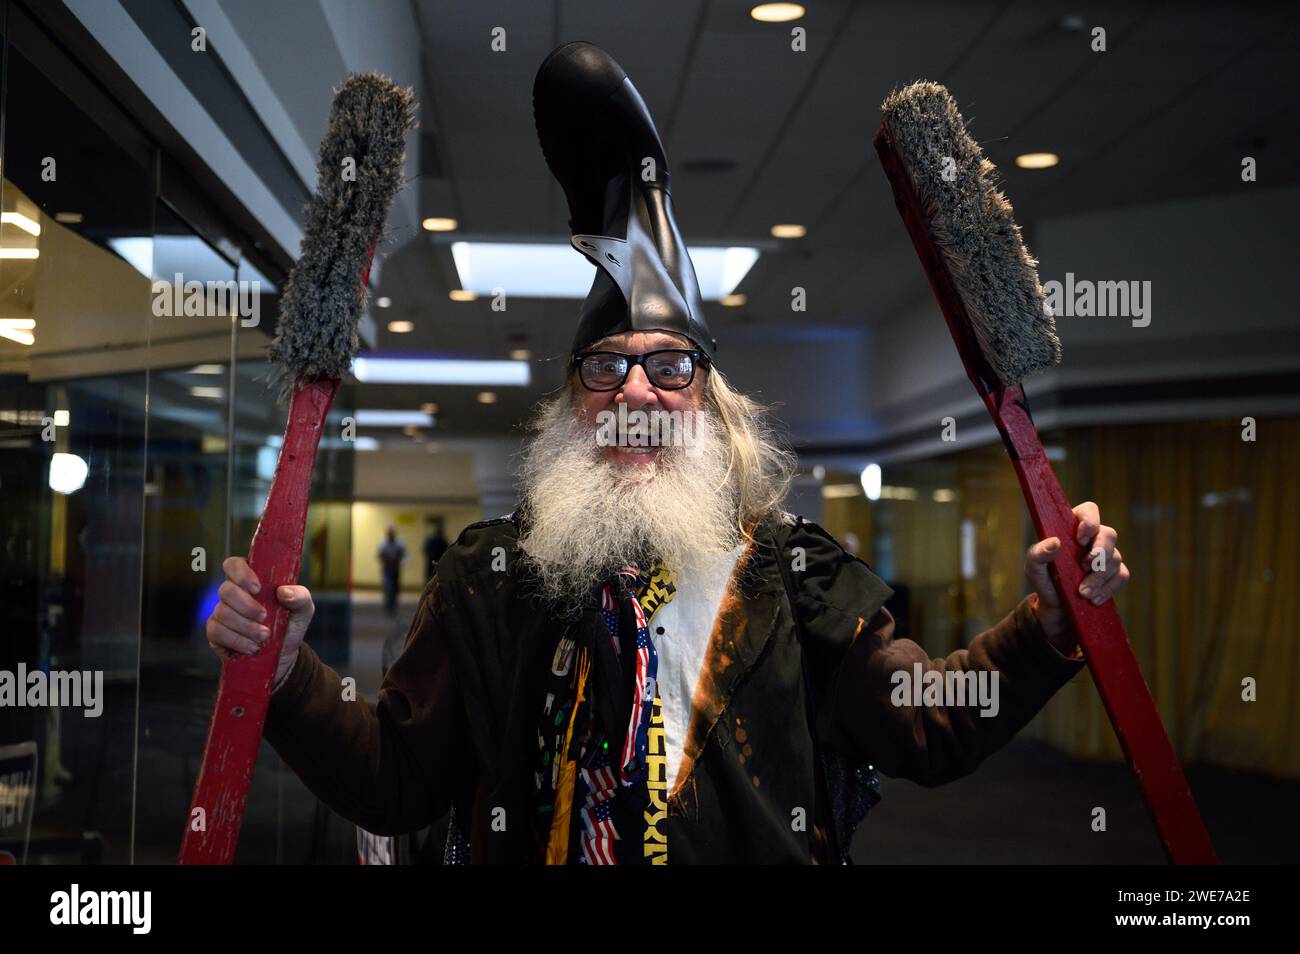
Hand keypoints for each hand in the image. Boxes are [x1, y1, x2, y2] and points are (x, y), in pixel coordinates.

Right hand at [206, 556, 314, 684]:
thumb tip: (283, 592)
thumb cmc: (291, 623)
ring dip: (245, 626)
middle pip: (226, 590)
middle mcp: (233, 593)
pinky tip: (252, 647)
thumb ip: (300, 596)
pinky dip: (236, 640)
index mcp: (251, 579)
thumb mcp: (303, 609)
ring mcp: (222, 612)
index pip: (234, 565)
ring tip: (265, 636)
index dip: (241, 574)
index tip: (257, 589)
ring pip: (222, 612)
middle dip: (246, 606)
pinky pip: (215, 632)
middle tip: (264, 617)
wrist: (284, 653)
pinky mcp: (216, 632)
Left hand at [1023, 501, 1129, 651]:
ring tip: (1082, 592)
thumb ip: (1038, 554)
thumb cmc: (1044, 579)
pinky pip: (1122, 576)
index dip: (1090, 521)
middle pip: (1109, 534)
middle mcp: (1093, 539)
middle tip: (1084, 567)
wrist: (1055, 607)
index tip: (1079, 540)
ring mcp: (1107, 556)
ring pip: (1115, 558)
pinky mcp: (1115, 574)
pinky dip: (1108, 588)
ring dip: (1098, 577)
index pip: (1089, 511)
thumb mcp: (1034, 568)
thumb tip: (1054, 542)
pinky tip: (1093, 599)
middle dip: (1099, 551)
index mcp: (1073, 528)